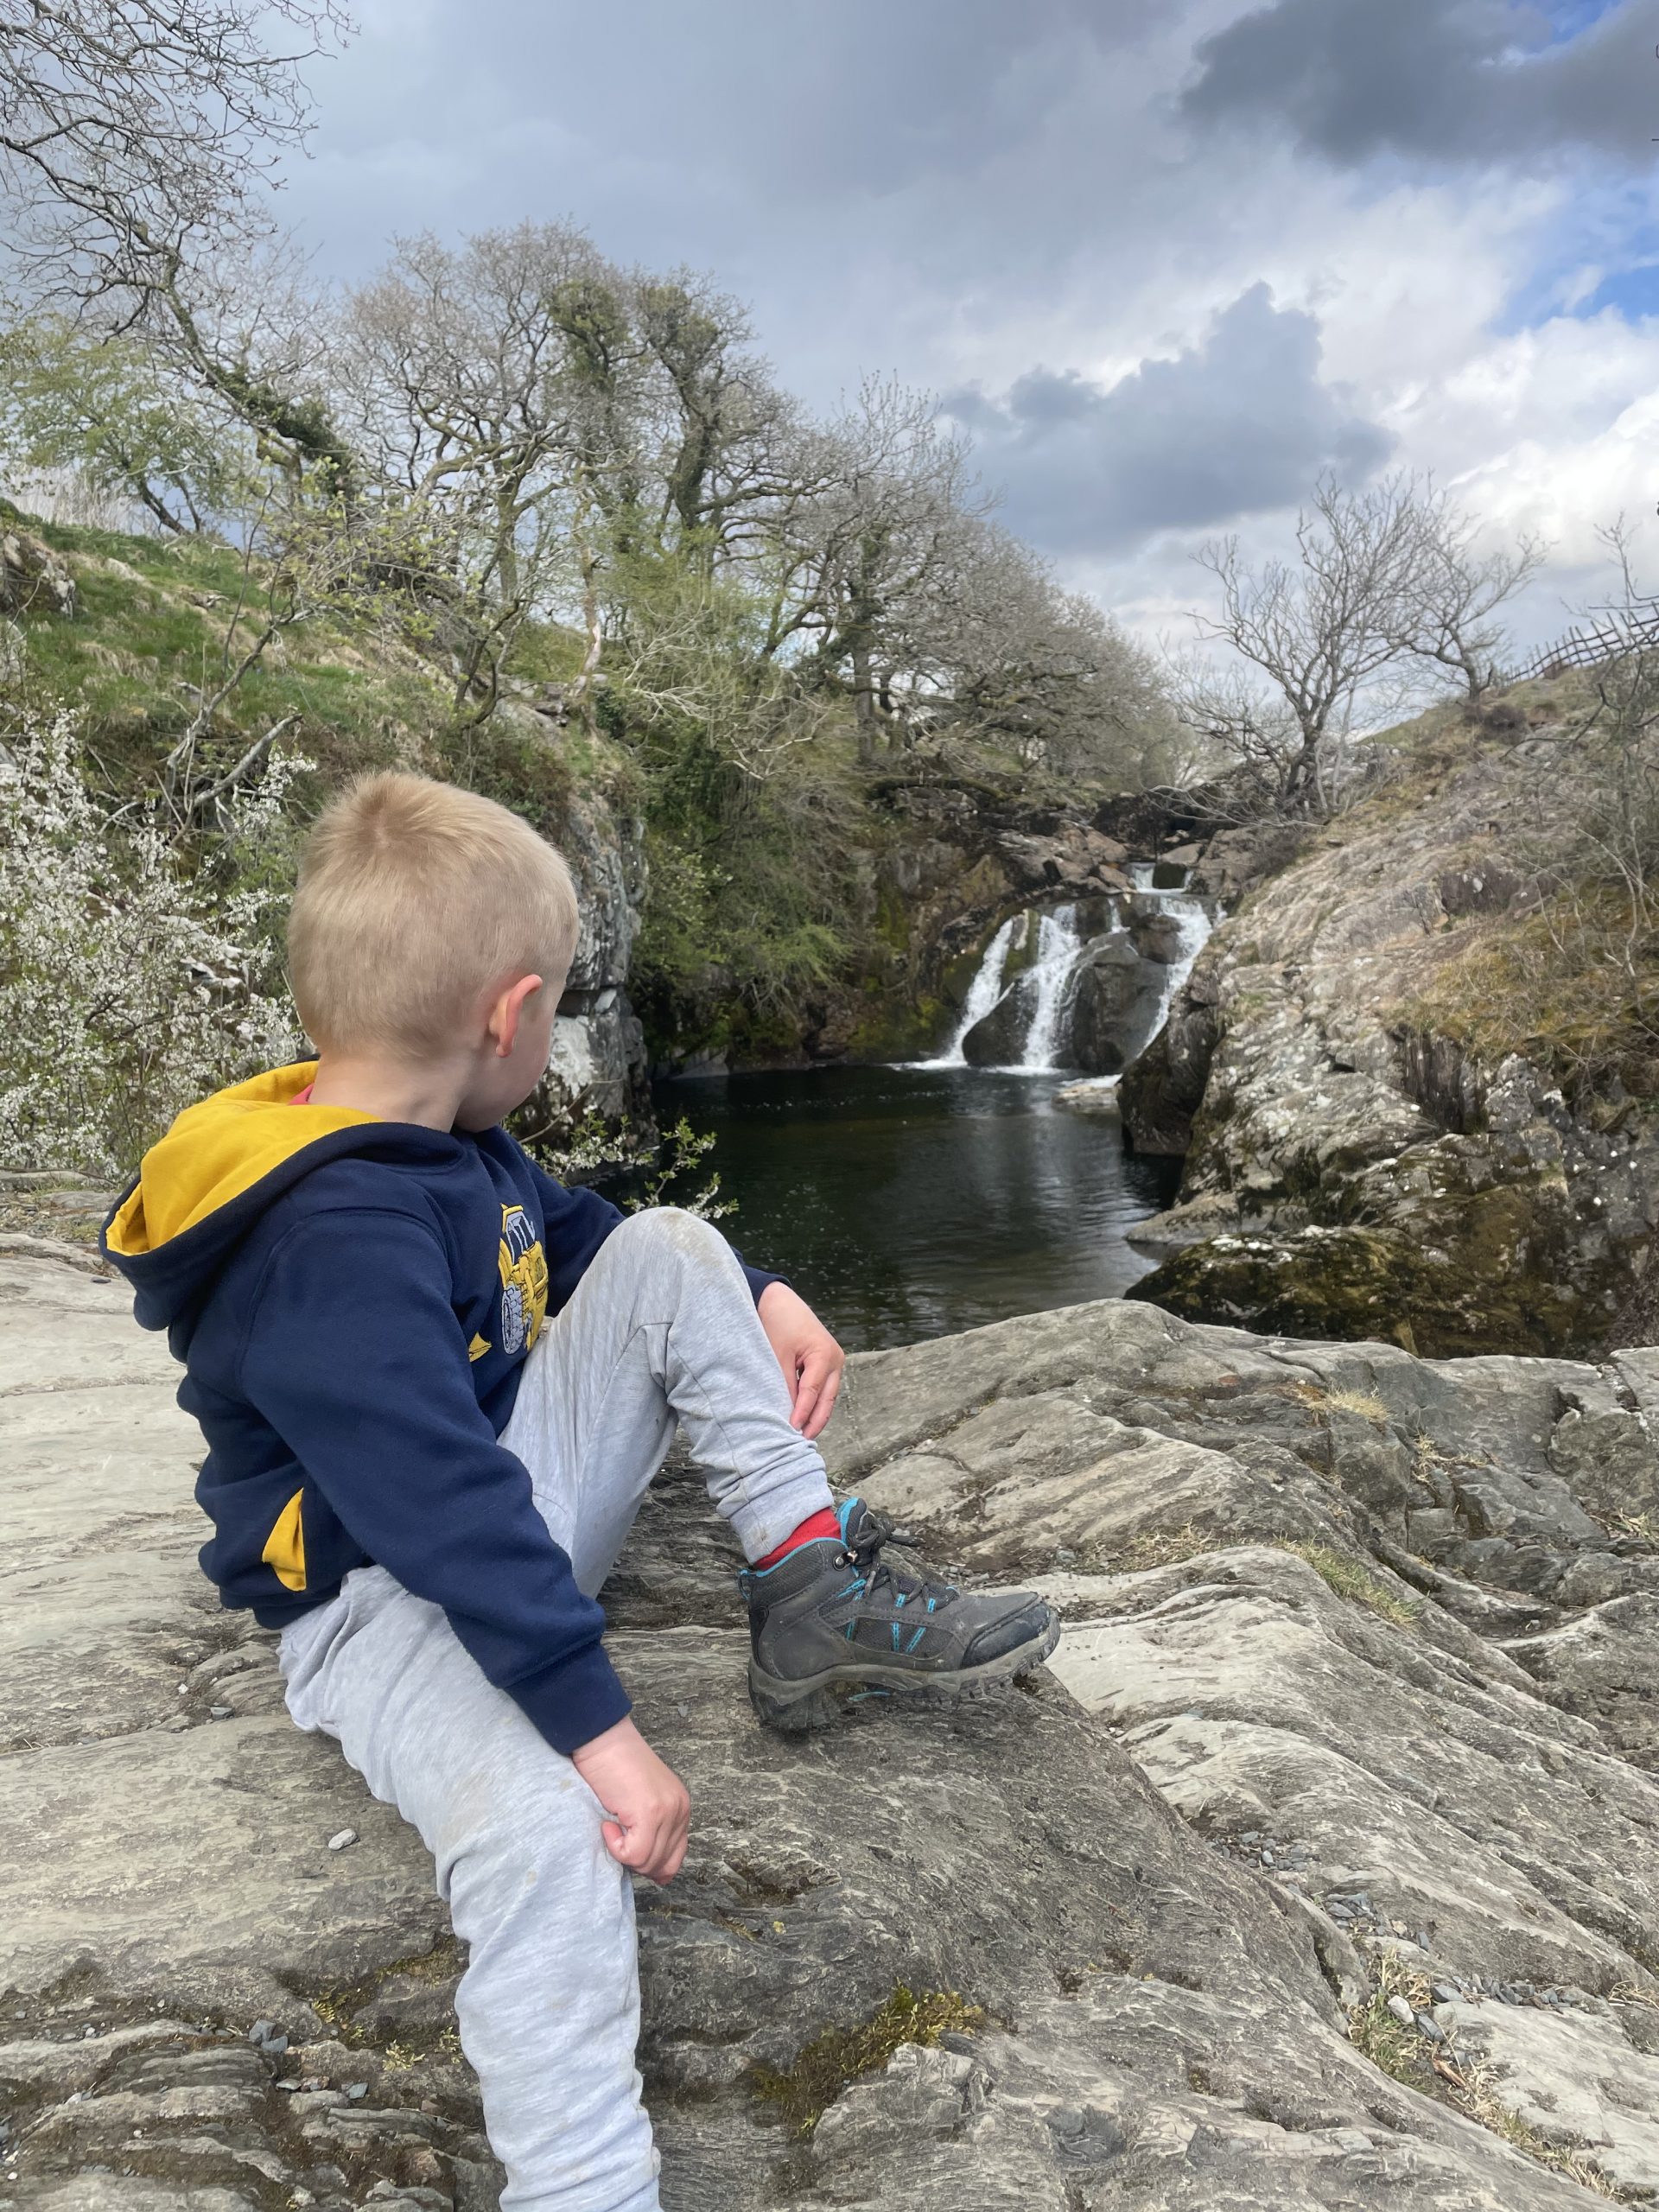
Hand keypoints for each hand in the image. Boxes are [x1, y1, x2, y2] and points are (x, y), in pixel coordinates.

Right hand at [571, 1717, 689, 1884]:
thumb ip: (652, 1830)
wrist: (602, 1739)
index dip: (651, 1864)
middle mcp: (680, 1810)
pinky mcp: (650, 1813)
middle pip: (663, 1865)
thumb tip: (652, 1870)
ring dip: (623, 1852)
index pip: (676, 1857)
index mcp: (681, 1807)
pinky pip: (634, 1854)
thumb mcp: (640, 1801)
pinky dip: (616, 1846)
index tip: (630, 1851)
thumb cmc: (613, 1765)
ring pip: (647, 1862)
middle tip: (617, 1836)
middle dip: (636, 1860)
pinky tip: (608, 1823)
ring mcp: (668, 1811)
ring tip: (612, 1824)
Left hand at [757, 1281, 844, 1440]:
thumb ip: (783, 1383)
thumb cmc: (776, 1322)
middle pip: (827, 1399)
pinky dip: (814, 1403)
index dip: (801, 1413)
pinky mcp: (827, 1363)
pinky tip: (803, 1418)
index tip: (791, 1431)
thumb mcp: (777, 1354)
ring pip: (827, 1397)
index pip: (812, 1392)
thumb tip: (785, 1412)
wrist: (777, 1300)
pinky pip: (823, 1389)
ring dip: (816, 1415)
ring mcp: (834, 1362)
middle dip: (815, 1421)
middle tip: (801, 1443)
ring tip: (802, 1436)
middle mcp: (835, 1359)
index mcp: (824, 1354)